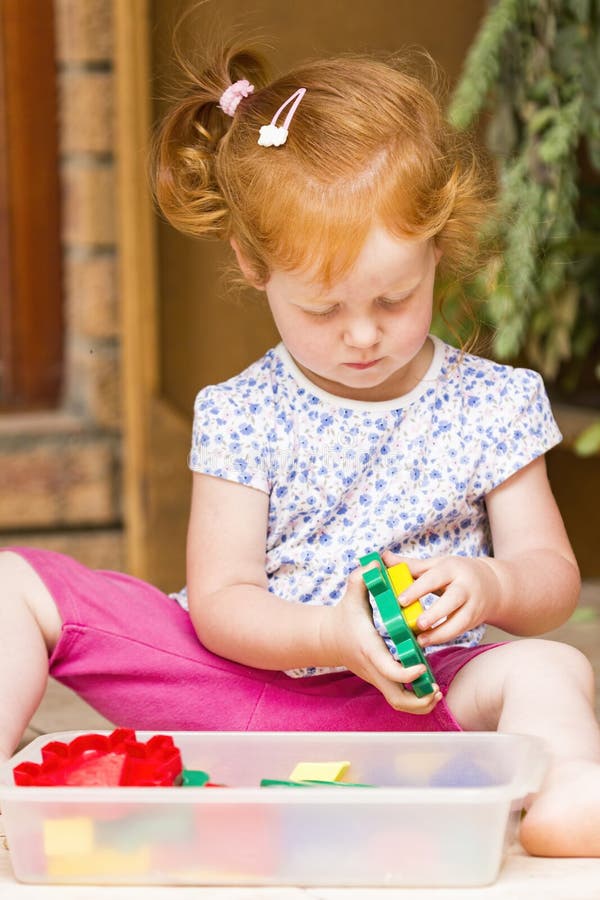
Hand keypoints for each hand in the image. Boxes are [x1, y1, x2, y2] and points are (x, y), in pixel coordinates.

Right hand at [319, 567, 442, 714]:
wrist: (327, 637)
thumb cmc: (344, 615)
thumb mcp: (352, 594)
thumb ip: (362, 578)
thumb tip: (376, 563)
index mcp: (370, 649)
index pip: (389, 670)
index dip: (408, 674)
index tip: (423, 666)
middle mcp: (374, 669)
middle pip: (396, 699)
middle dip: (419, 701)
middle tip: (437, 690)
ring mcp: (377, 678)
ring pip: (398, 704)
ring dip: (420, 705)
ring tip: (436, 692)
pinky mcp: (381, 681)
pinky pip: (398, 699)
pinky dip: (415, 700)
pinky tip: (428, 688)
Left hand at [382, 551, 501, 647]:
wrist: (493, 584)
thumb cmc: (456, 573)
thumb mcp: (436, 565)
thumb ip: (410, 565)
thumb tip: (384, 557)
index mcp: (452, 568)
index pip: (434, 578)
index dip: (418, 589)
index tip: (401, 600)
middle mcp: (465, 586)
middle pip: (453, 599)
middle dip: (435, 613)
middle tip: (417, 624)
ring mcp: (473, 604)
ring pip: (461, 620)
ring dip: (441, 632)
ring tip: (421, 640)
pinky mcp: (475, 620)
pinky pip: (461, 630)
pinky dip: (445, 637)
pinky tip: (429, 642)